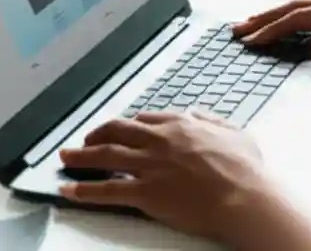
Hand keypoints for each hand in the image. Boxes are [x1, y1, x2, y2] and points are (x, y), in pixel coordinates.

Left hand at [60, 111, 282, 241]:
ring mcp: (150, 166)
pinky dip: (84, 190)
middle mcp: (160, 140)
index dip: (129, 124)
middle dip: (97, 134)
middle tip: (84, 140)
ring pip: (106, 156)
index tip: (122, 129)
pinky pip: (107, 190)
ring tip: (64, 158)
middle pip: (118, 131)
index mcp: (181, 125)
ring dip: (81, 156)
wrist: (244, 197)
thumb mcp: (236, 133)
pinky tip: (69, 190)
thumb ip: (213, 120)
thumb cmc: (246, 170)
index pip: (145, 118)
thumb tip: (197, 113)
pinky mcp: (144, 193)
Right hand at [234, 0, 310, 64]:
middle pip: (295, 7)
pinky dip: (297, 15)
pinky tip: (295, 23)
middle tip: (238, 28)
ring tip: (257, 22)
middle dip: (265, 18)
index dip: (272, 30)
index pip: (298, 18)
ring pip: (304, 5)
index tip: (249, 41)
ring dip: (278, 14)